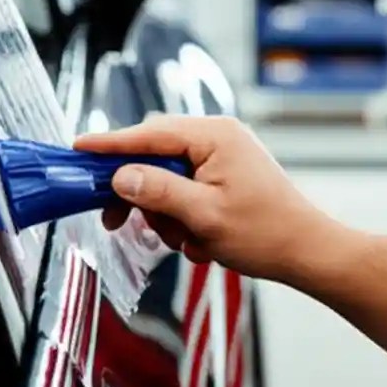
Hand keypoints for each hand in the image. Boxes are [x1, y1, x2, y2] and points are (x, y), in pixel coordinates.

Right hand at [78, 115, 337, 280]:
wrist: (309, 252)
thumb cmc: (265, 233)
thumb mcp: (204, 215)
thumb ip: (159, 191)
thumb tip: (121, 176)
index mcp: (214, 135)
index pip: (149, 133)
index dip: (110, 144)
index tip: (78, 148)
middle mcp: (216, 137)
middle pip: (154, 155)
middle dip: (140, 193)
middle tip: (116, 221)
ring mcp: (221, 156)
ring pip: (166, 177)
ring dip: (164, 213)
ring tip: (185, 241)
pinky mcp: (224, 176)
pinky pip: (184, 190)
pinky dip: (182, 217)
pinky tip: (199, 242)